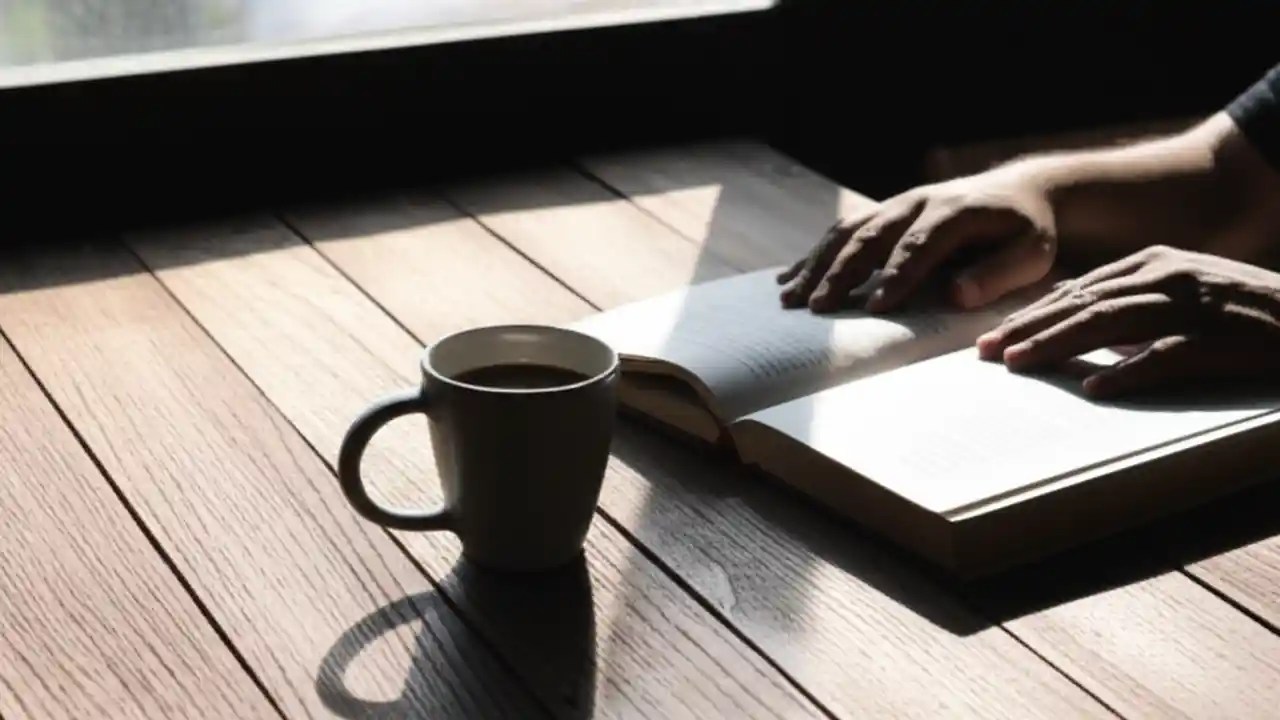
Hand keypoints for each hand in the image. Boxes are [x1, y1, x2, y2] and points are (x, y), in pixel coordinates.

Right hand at [777, 169, 1057, 312]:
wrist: (1019, 191)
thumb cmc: (1026, 231)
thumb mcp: (1031, 253)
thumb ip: (998, 273)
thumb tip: (956, 294)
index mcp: (955, 211)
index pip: (919, 245)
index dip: (896, 277)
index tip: (875, 309)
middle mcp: (917, 202)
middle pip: (870, 236)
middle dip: (840, 273)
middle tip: (817, 309)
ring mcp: (895, 205)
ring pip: (847, 232)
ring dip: (816, 265)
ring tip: (790, 300)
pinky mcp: (882, 214)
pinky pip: (841, 232)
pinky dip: (813, 257)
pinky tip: (787, 280)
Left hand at [977, 245, 1279, 397]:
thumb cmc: (1247, 314)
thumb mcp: (1183, 296)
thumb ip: (1133, 305)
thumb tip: (1078, 326)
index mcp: (1156, 263)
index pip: (1079, 288)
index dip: (1033, 312)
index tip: (994, 335)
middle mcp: (1169, 276)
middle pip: (1084, 302)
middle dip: (1030, 327)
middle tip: (986, 352)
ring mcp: (1196, 306)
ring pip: (1112, 323)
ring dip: (1060, 344)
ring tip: (1020, 364)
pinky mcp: (1223, 339)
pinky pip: (1168, 356)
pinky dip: (1129, 372)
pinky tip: (1097, 389)